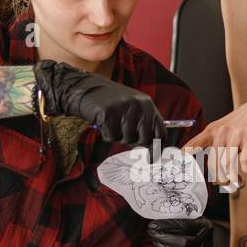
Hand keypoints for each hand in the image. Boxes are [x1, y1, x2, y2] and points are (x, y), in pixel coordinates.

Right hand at [33, 59, 165, 147]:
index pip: (160, 132)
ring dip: (117, 136)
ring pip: (126, 139)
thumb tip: (153, 146)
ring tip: (112, 122)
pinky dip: (106, 134)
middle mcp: (138, 106)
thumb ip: (144, 123)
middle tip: (122, 132)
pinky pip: (111, 137)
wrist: (86, 89)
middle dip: (133, 142)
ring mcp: (123, 109)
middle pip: (144, 139)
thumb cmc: (110, 102)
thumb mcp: (132, 107)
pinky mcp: (109, 114)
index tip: (152, 158)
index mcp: (147, 104)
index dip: (157, 147)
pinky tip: (103, 122)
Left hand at [181, 95, 246, 187]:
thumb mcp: (223, 129)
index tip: (176, 169)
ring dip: (233, 178)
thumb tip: (211, 174)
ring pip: (228, 165)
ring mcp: (236, 134)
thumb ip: (215, 148)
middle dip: (220, 179)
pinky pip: (244, 161)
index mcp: (212, 131)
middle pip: (214, 164)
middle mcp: (221, 132)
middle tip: (227, 183)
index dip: (183, 158)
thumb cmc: (243, 122)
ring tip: (238, 180)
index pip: (192, 145)